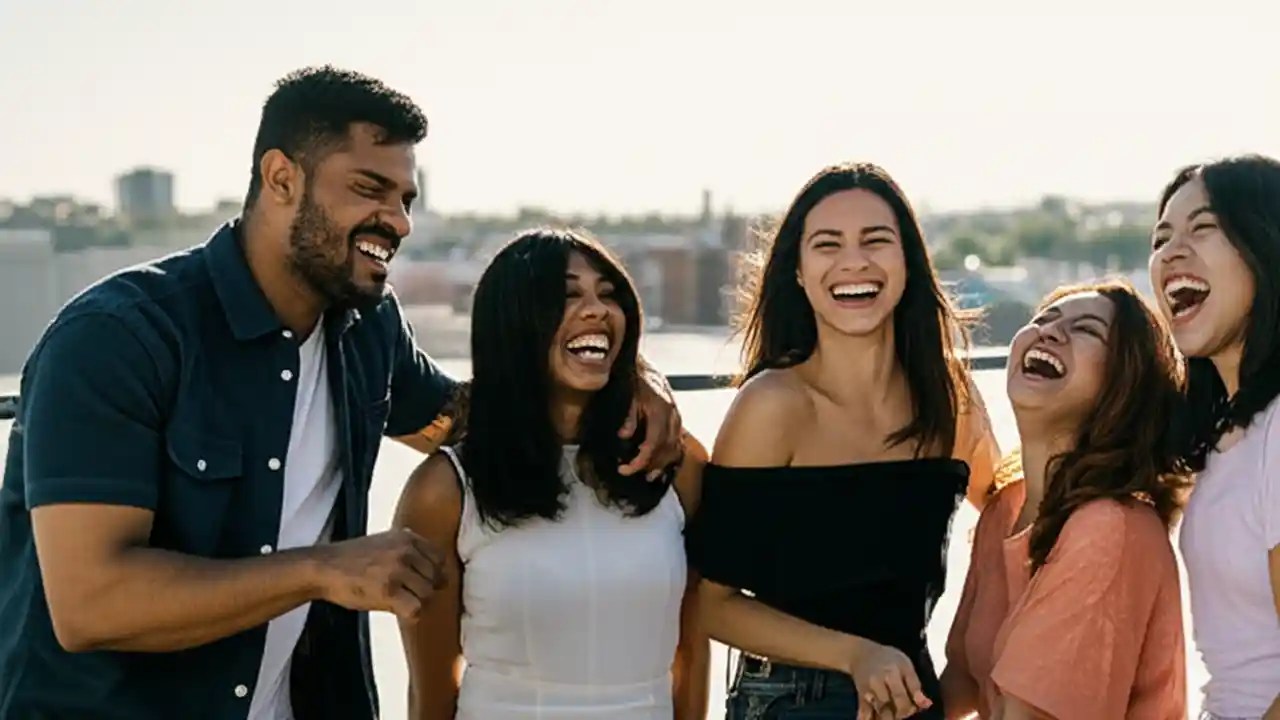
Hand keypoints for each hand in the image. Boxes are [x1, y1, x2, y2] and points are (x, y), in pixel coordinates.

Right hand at [314, 529, 445, 621]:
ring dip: (418, 604)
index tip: (422, 583)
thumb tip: (434, 562)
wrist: (323, 568)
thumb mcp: (384, 540)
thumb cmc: (351, 558)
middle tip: (408, 597)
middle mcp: (405, 551)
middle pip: (437, 579)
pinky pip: (416, 609)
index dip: (433, 575)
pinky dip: (410, 615)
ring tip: (400, 603)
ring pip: (428, 595)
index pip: (440, 559)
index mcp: (407, 538)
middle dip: (426, 591)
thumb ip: (408, 546)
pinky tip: (398, 612)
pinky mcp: (388, 591)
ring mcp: (397, 570)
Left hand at [618, 363, 683, 479]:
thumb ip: (628, 415)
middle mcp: (673, 415)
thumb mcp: (627, 393)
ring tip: (648, 474)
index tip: (625, 469)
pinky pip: (678, 441)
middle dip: (649, 465)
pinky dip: (669, 454)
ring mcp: (677, 416)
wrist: (644, 364)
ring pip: (674, 447)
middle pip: (666, 449)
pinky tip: (660, 461)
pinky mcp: (677, 417)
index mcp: (660, 409)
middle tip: (630, 471)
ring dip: (661, 463)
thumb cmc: (634, 377)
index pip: (654, 443)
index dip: (640, 460)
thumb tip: (624, 436)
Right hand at [848, 639, 931, 719]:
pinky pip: (863, 712)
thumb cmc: (888, 659)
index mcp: (890, 674)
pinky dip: (868, 719)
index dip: (908, 708)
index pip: (900, 697)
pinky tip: (875, 719)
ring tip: (893, 717)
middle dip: (898, 715)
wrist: (862, 654)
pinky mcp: (860, 697)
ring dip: (886, 718)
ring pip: (877, 711)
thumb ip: (915, 685)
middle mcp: (876, 683)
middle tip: (903, 715)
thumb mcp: (905, 665)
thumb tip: (926, 704)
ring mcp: (867, 691)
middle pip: (887, 707)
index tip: (914, 710)